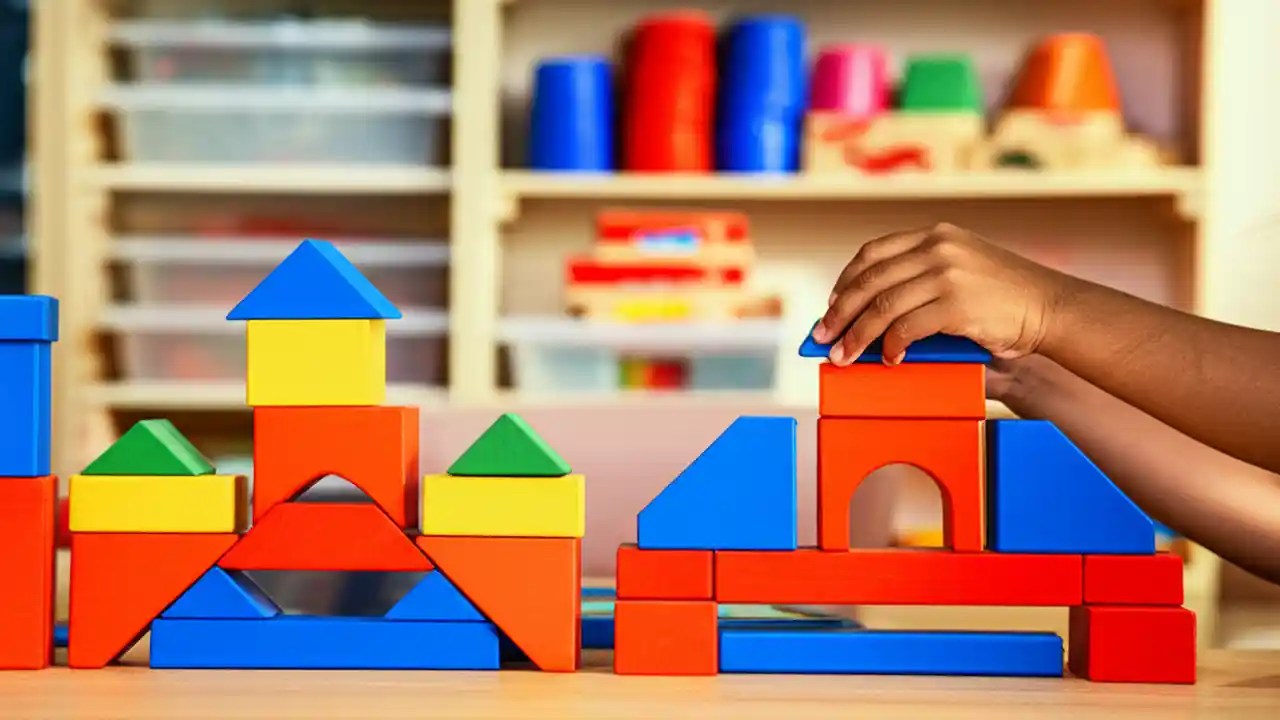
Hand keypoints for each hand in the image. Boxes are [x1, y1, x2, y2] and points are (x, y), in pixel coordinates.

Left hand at [812, 223, 1067, 365]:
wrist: (1052, 308)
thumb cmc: (1004, 299)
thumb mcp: (961, 271)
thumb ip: (921, 280)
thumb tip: (869, 315)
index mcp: (935, 235)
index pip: (873, 254)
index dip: (846, 281)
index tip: (831, 305)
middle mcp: (938, 247)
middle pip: (870, 280)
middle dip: (840, 312)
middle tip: (822, 336)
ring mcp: (947, 273)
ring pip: (882, 307)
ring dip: (857, 336)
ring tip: (844, 357)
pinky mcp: (957, 303)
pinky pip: (908, 327)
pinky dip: (892, 346)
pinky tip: (890, 358)